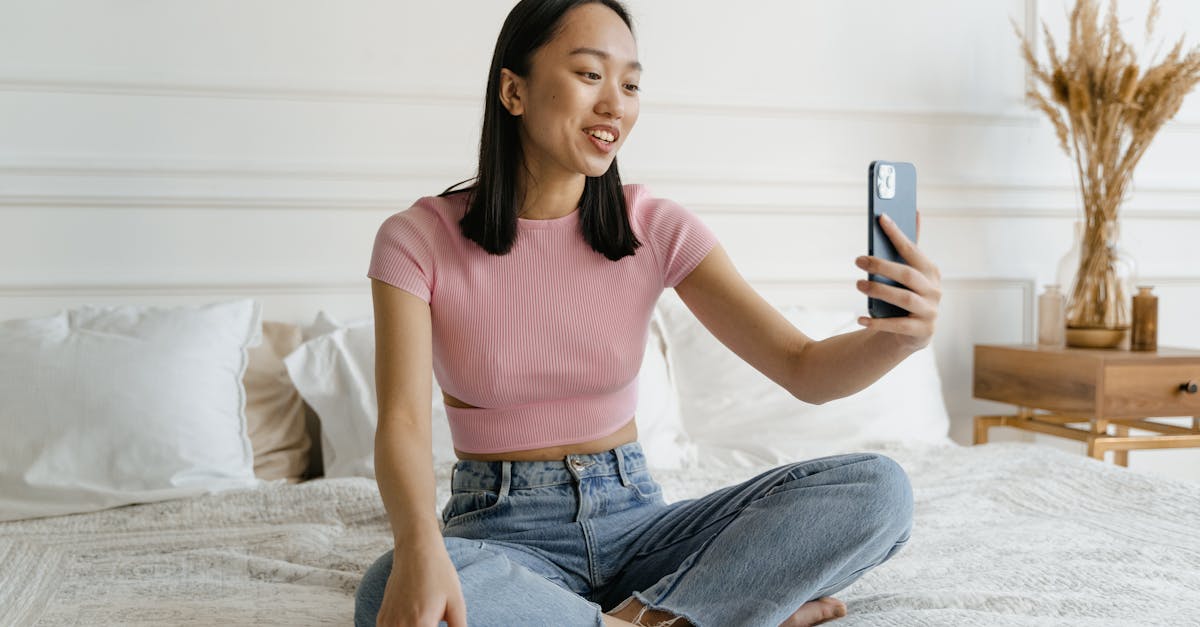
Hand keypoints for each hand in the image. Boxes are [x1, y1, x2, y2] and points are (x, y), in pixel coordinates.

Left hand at [854, 210, 940, 350]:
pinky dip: (878, 322)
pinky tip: (860, 318)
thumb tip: (915, 212)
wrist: (913, 334)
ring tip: (858, 284)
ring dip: (879, 291)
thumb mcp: (910, 273)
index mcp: (931, 271)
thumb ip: (910, 247)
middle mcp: (934, 290)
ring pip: (904, 299)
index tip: (881, 218)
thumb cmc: (907, 295)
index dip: (897, 234)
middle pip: (907, 275)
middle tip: (858, 260)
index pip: (913, 250)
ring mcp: (930, 312)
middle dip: (882, 266)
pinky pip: (898, 326)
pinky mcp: (922, 332)